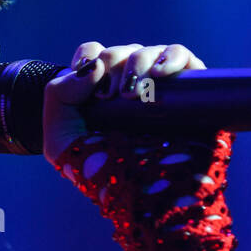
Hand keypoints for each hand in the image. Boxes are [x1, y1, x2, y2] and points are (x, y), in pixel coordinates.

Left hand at [41, 41, 206, 167]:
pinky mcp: (191, 95)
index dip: (90, 56)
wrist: (143, 199)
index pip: (94, 54)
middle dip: (114, 66)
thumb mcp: (59, 138)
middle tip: (112, 97)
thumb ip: (59, 95)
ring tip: (134, 93)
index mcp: (100, 93)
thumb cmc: (99, 173)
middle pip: (122, 52)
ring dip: (139, 63)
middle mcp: (131, 87)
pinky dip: (172, 58)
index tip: (90, 85)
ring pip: (152, 52)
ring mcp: (161, 90)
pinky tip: (160, 75)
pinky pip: (186, 59)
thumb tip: (93, 66)